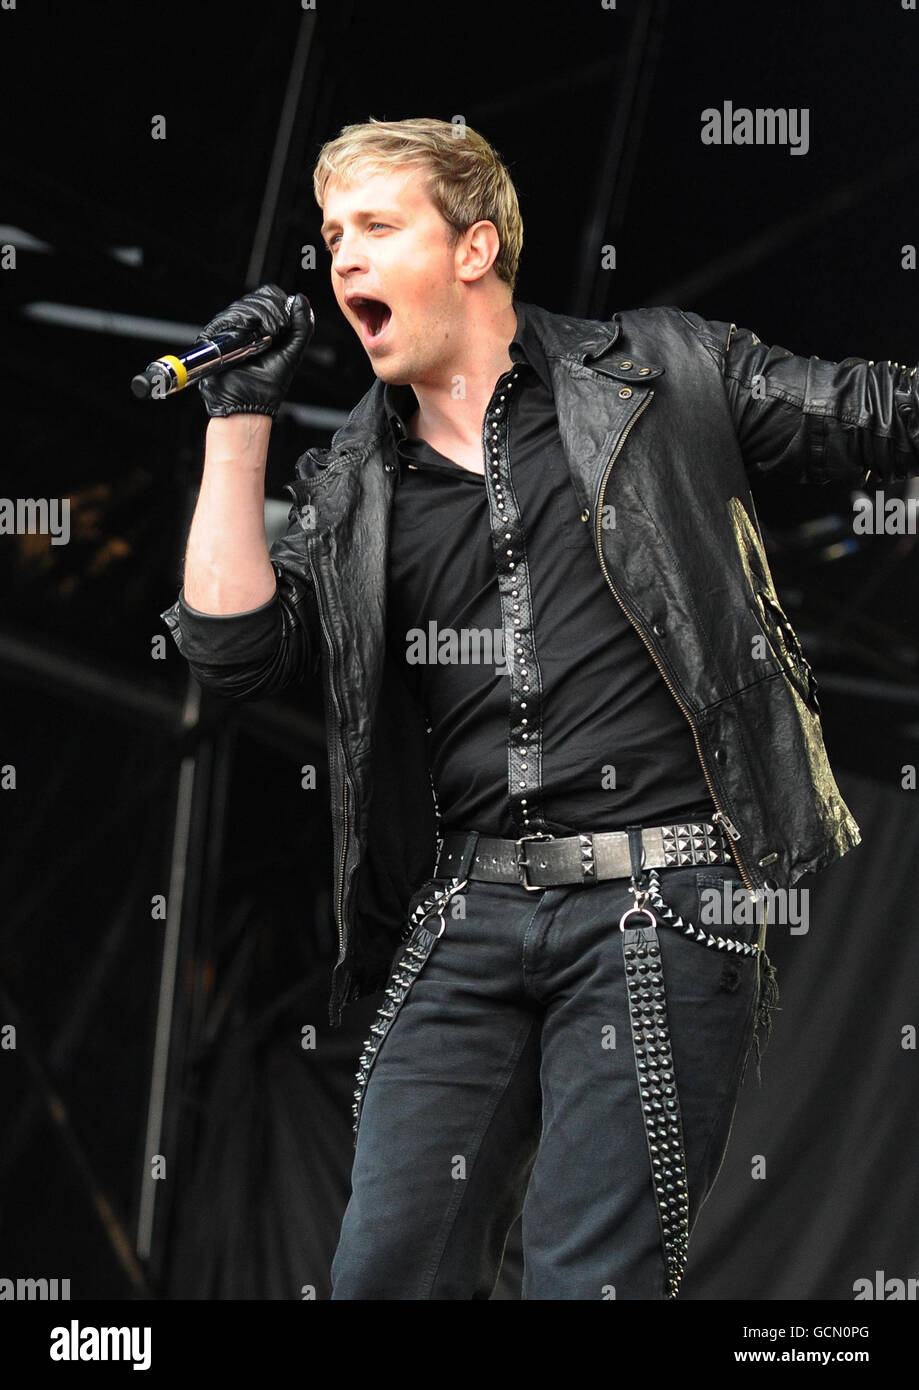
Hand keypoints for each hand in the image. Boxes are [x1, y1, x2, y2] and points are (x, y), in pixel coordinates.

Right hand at [196, 284, 313, 418]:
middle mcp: (245, 325)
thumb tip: (301, 299)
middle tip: (276, 332)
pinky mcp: (214, 337)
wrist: (248, 405)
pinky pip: (226, 318)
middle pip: (256, 298)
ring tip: (267, 337)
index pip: (269, 296)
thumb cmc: (268, 386)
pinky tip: (251, 330)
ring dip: (259, 316)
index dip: (279, 303)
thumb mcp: (293, 353)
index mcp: (263, 326)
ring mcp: (229, 330)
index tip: (285, 323)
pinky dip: (241, 320)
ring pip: (242, 305)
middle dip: (271, 311)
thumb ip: (302, 326)